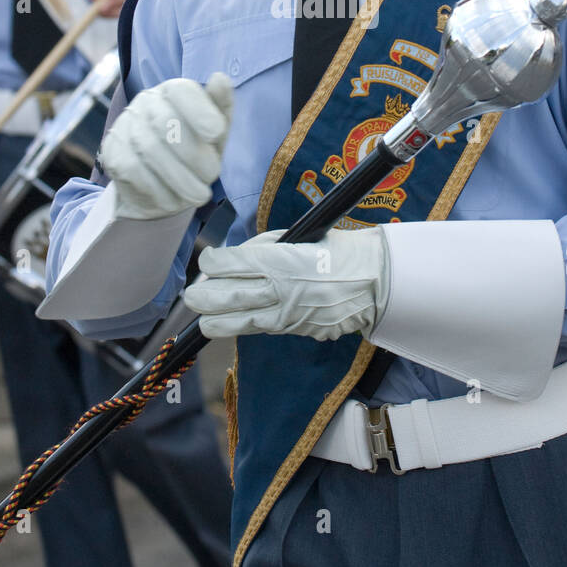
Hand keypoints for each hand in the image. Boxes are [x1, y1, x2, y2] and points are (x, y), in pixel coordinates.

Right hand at [101, 73, 232, 219]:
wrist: (158, 186)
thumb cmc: (193, 151)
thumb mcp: (213, 133)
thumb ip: (220, 107)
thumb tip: (221, 78)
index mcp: (173, 91)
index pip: (182, 91)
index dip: (200, 110)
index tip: (216, 132)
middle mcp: (146, 103)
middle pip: (166, 124)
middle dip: (194, 154)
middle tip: (211, 176)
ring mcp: (125, 126)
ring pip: (151, 151)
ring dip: (181, 178)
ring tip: (199, 195)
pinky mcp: (112, 152)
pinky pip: (134, 170)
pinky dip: (159, 189)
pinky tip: (173, 199)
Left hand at [184, 226, 389, 340]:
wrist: (375, 281)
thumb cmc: (339, 251)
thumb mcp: (303, 237)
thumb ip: (268, 248)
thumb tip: (237, 260)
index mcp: (288, 258)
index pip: (242, 262)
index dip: (218, 262)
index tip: (207, 260)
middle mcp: (287, 287)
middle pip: (238, 294)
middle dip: (209, 296)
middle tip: (191, 297)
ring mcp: (293, 312)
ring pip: (248, 319)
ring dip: (221, 321)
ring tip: (203, 322)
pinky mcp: (301, 328)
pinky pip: (269, 327)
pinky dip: (249, 325)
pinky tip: (233, 324)